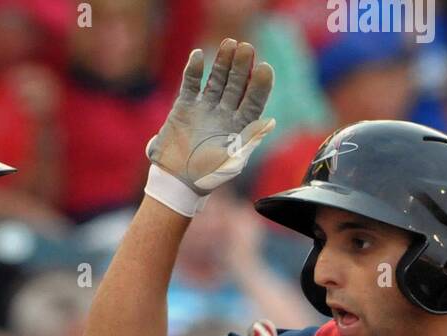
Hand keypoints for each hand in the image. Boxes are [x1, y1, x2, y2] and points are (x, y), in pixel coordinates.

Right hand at [146, 39, 274, 194]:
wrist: (177, 181)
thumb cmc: (208, 175)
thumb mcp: (233, 160)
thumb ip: (250, 139)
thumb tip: (269, 122)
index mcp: (239, 125)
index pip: (253, 100)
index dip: (260, 85)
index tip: (264, 68)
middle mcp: (224, 113)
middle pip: (236, 84)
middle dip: (241, 67)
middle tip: (246, 49)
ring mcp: (205, 107)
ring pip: (216, 79)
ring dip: (222, 62)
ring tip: (228, 45)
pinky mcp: (185, 106)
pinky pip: (191, 83)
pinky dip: (193, 69)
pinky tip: (198, 56)